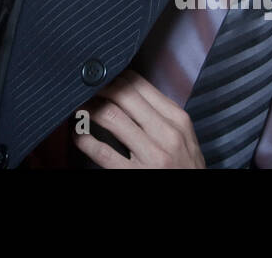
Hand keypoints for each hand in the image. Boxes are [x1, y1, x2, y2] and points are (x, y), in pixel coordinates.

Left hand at [73, 69, 204, 168]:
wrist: (193, 195)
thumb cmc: (184, 166)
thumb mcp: (182, 135)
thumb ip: (159, 113)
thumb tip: (126, 87)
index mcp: (177, 118)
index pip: (138, 84)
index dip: (113, 76)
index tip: (100, 77)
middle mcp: (167, 133)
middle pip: (122, 94)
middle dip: (98, 88)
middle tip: (83, 88)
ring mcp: (152, 155)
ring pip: (111, 116)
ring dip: (88, 108)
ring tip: (78, 107)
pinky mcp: (135, 175)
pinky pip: (102, 151)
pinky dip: (83, 138)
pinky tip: (78, 134)